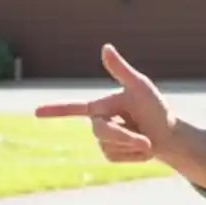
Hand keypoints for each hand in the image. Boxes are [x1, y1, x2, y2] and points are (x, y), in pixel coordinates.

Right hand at [34, 44, 175, 162]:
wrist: (170, 136)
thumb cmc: (156, 108)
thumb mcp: (141, 87)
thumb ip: (121, 70)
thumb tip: (105, 47)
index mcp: (102, 105)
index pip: (75, 108)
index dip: (55, 110)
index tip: (35, 113)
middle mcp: (99, 122)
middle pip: (100, 131)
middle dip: (124, 137)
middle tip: (147, 142)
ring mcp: (104, 140)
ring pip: (108, 146)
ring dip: (132, 145)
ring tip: (148, 141)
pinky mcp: (111, 154)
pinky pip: (114, 157)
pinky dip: (133, 156)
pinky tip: (145, 150)